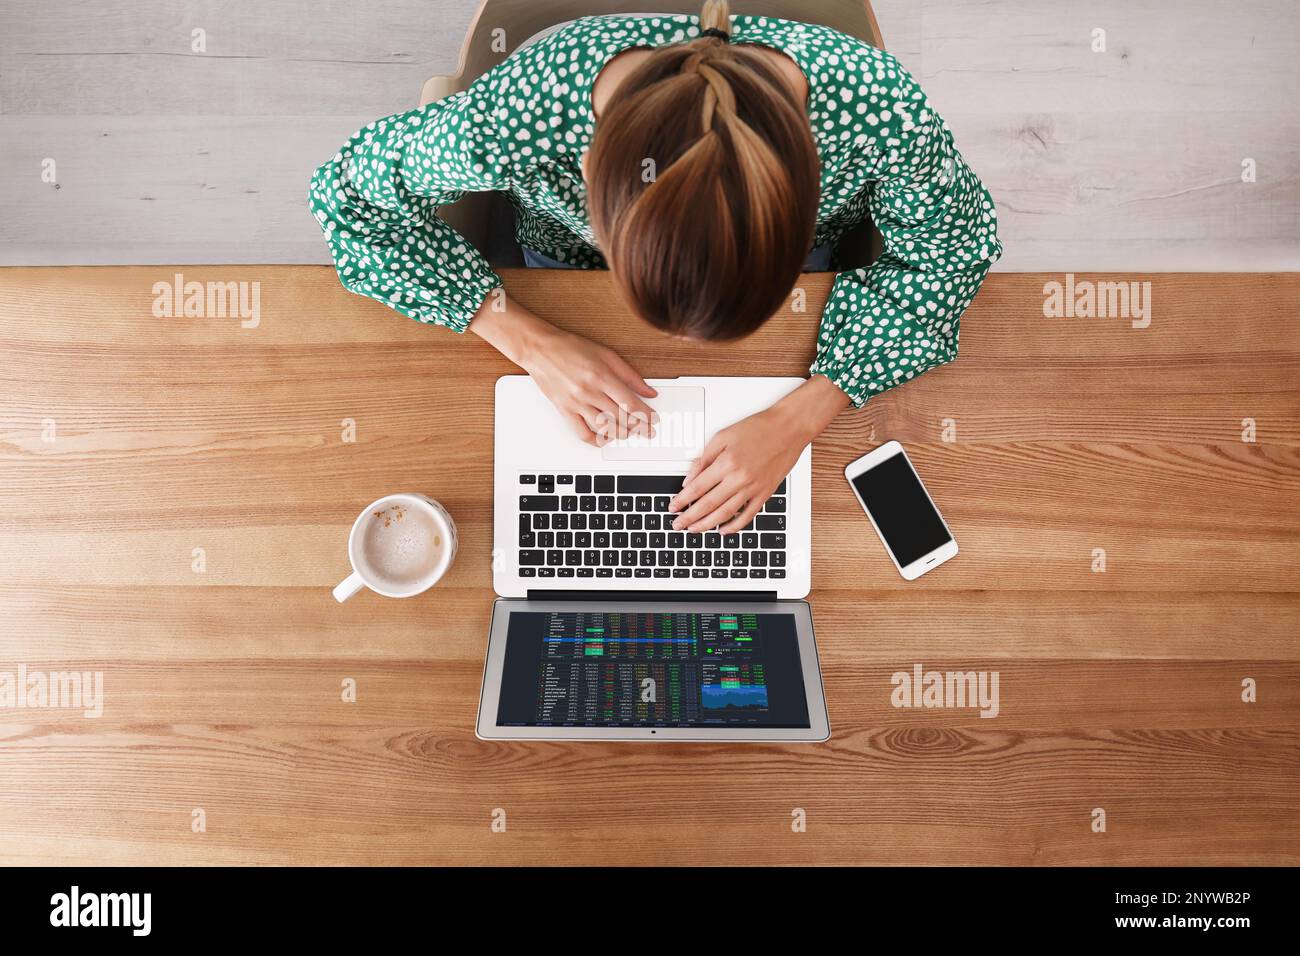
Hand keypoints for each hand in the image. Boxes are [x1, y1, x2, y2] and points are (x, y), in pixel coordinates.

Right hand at [470, 291, 657, 444]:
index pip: (630, 403)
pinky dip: (596, 440)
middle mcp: (589, 392)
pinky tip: (605, 438)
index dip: (646, 415)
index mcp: (602, 376)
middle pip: (620, 418)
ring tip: (629, 433)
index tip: (653, 420)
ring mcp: (576, 403)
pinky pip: (582, 433)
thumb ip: (630, 375)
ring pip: (604, 428)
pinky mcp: (565, 410)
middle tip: (646, 431)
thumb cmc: (570, 348)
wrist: (540, 349)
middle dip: (637, 427)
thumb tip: (649, 391)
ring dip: (620, 434)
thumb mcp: (607, 354)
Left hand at [669, 376, 849, 532]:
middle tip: (677, 524)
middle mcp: (739, 478)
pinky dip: (735, 526)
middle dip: (689, 517)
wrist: (788, 428)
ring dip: (707, 524)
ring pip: (725, 513)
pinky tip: (723, 530)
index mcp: (726, 463)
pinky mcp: (765, 493)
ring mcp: (753, 488)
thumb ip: (704, 458)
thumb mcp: (723, 436)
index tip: (673, 507)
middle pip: (708, 504)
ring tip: (694, 529)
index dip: (682, 500)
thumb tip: (689, 478)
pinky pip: (748, 515)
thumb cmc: (758, 428)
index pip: (697, 487)